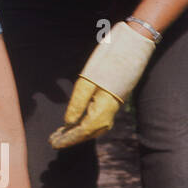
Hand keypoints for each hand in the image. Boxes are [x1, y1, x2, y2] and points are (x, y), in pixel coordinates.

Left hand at [49, 21, 156, 148]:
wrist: (134, 44)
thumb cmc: (109, 59)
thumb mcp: (88, 79)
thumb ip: (78, 102)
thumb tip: (68, 122)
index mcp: (103, 108)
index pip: (82, 131)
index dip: (67, 138)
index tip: (53, 143)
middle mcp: (110, 112)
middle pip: (88, 133)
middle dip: (71, 138)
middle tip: (53, 141)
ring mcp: (113, 106)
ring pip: (94, 128)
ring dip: (78, 133)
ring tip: (62, 134)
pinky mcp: (113, 100)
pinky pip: (98, 120)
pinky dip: (86, 125)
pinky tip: (77, 123)